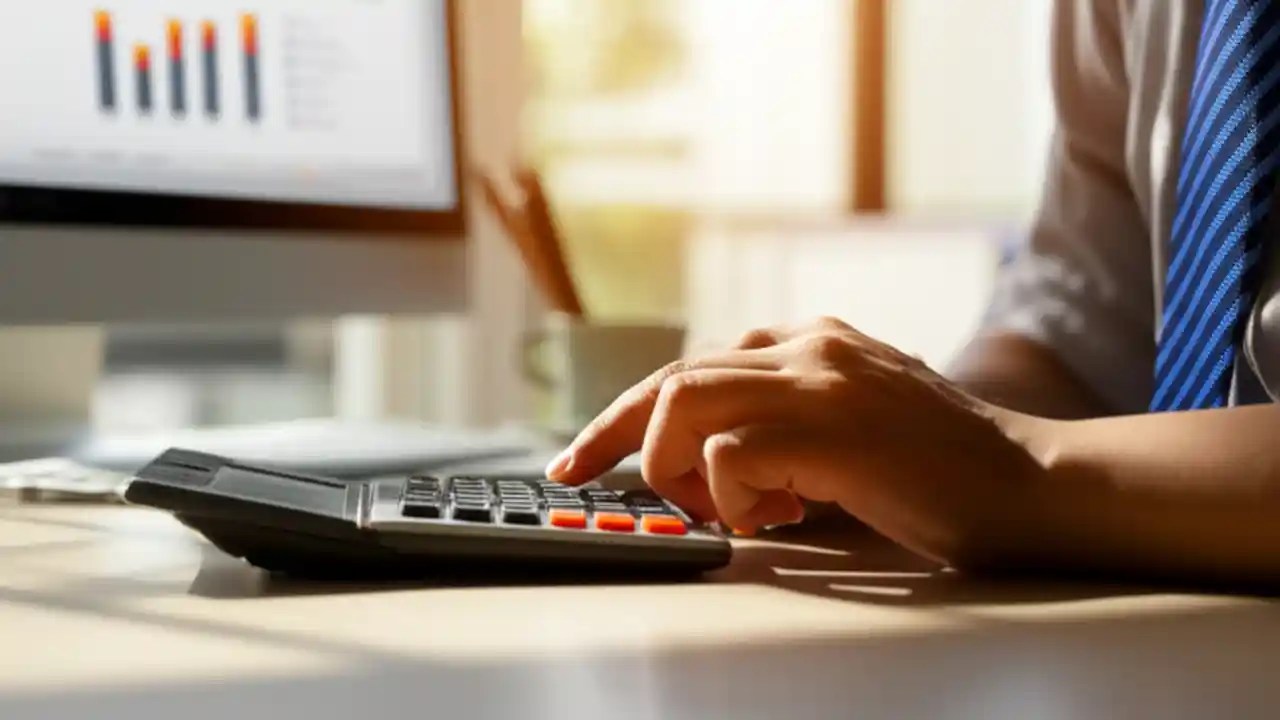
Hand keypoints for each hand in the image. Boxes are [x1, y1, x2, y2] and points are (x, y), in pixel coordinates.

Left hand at [547, 317, 1054, 567]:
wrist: (1031, 484)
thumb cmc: (941, 470)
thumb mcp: (849, 427)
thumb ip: (784, 425)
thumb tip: (707, 465)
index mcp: (810, 342)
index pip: (693, 365)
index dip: (629, 409)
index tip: (587, 452)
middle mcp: (808, 347)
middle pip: (670, 377)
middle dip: (611, 432)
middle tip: (576, 474)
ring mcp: (820, 380)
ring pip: (683, 402)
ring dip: (677, 465)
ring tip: (720, 505)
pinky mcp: (833, 427)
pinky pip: (732, 455)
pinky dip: (735, 495)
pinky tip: (783, 514)